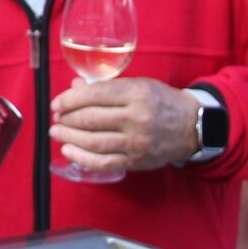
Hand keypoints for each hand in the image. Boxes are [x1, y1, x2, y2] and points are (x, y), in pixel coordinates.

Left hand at [50, 77, 200, 174]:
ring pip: (93, 142)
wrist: (191, 126)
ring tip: (56, 132)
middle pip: (90, 119)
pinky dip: (81, 158)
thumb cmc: (160, 101)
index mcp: (137, 93)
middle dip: (66, 118)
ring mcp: (136, 142)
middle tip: (56, 117)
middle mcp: (137, 118)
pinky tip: (68, 151)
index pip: (94, 95)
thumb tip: (73, 88)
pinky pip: (103, 162)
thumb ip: (105, 87)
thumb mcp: (137, 85)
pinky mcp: (135, 161)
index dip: (69, 99)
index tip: (56, 103)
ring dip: (68, 137)